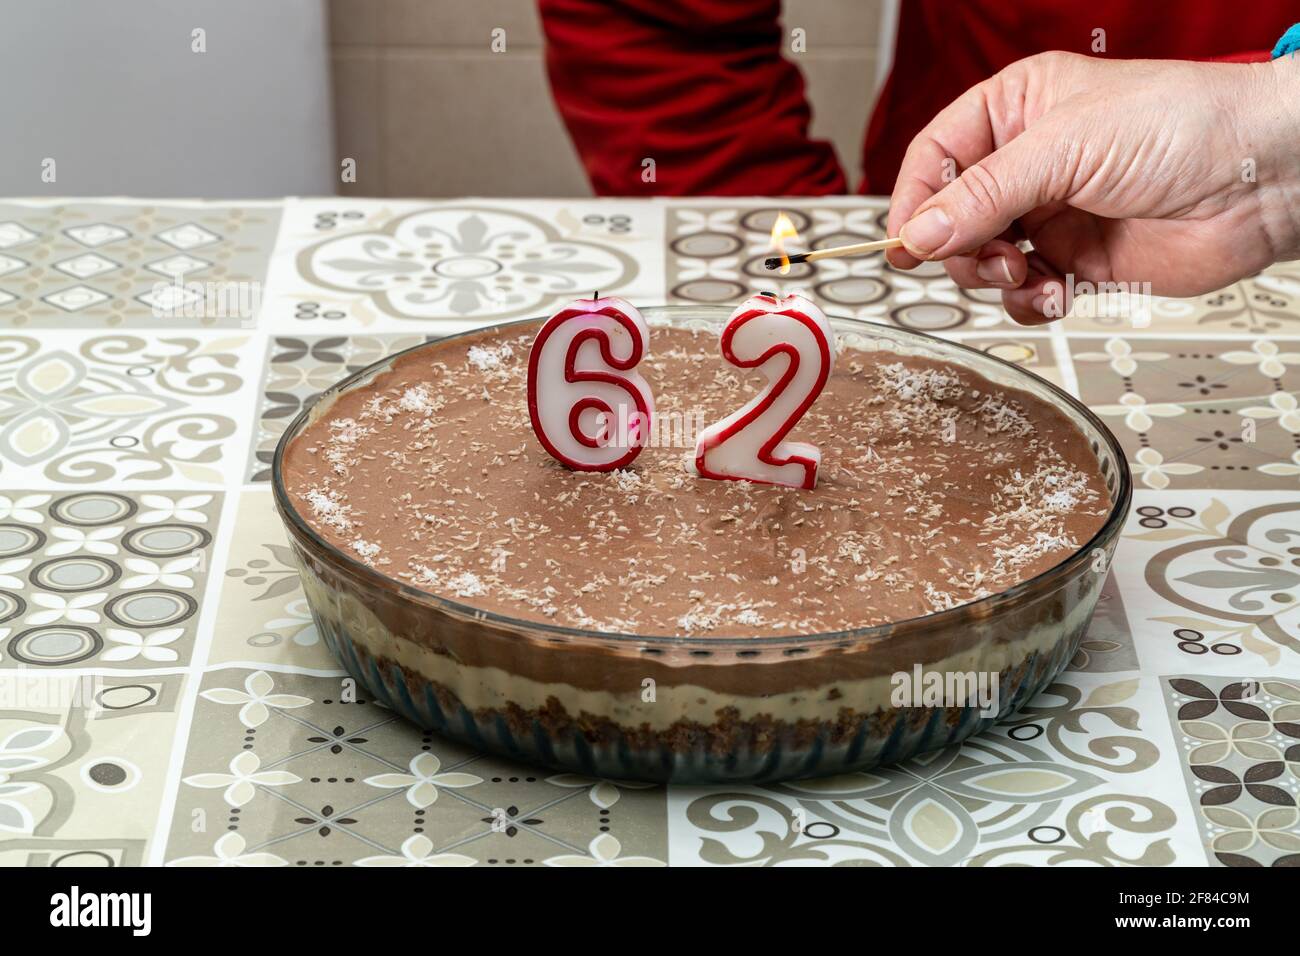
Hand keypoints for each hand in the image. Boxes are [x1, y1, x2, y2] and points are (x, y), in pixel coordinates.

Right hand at [886, 51, 1299, 323]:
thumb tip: (917, 234)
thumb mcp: (1065, 147)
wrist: (1266, 178)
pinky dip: (1032, 303)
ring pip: (982, 261)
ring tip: (1028, 274)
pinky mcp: (1079, 262)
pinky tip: (1058, 293)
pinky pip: (1026, 294)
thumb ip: (984, 195)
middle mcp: (1028, 164)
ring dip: (996, 279)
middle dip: (961, 247)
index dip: (914, 201)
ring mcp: (1052, 215)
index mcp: (1016, 111)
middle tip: (990, 258)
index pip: (935, 158)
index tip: (907, 242)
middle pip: (950, 218)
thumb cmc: (1185, 125)